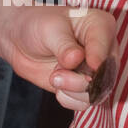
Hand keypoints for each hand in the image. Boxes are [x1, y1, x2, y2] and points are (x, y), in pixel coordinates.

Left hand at [0, 3, 115, 111]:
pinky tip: (58, 87)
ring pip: (96, 92)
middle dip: (79, 81)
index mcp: (101, 26)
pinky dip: (69, 99)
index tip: (90, 65)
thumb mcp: (49, 30)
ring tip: (54, 77)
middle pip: (105, 75)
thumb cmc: (39, 25)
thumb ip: (64, 46)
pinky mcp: (85, 87)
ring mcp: (96, 70)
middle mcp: (104, 50)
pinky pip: (85, 102)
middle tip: (55, 76)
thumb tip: (76, 59)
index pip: (105, 47)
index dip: (98, 59)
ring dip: (71, 90)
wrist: (22, 40)